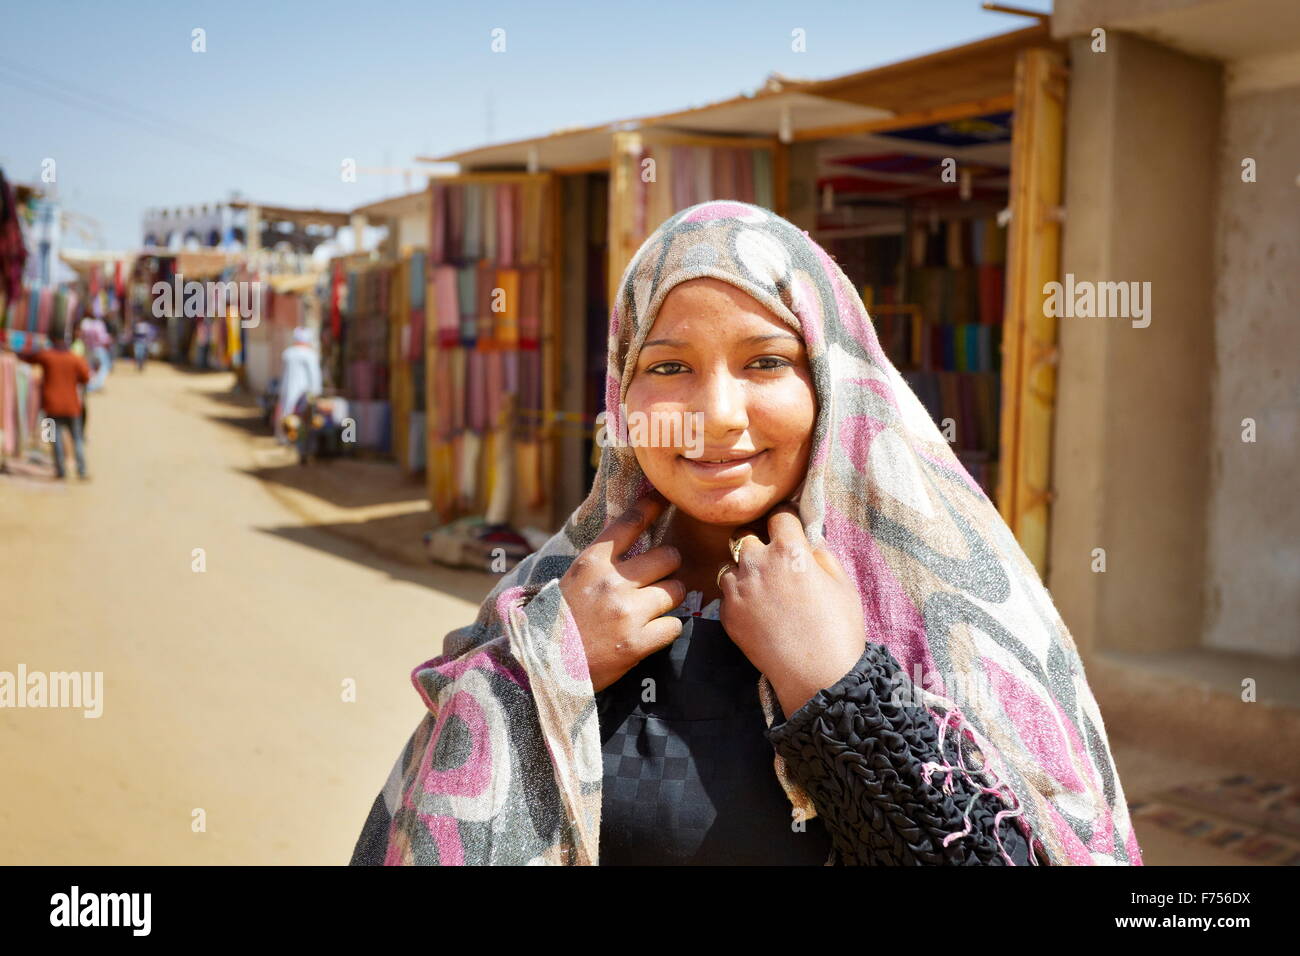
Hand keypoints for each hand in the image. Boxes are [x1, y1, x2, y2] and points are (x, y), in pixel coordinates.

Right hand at [559, 491, 685, 692]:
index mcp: (592, 562)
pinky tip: (650, 634)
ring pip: (676, 590)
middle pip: (668, 556)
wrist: (542, 667)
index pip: (630, 523)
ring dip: (670, 600)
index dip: (651, 506)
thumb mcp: (574, 580)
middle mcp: (612, 582)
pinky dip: (667, 630)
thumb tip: (632, 537)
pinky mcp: (637, 642)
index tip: (665, 498)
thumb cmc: (559, 621)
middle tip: (660, 578)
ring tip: (652, 610)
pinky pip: (675, 625)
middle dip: (669, 567)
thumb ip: (602, 562)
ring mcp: (626, 612)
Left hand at [719, 504, 866, 718]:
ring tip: (763, 590)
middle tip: (773, 562)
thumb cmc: (838, 630)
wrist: (817, 677)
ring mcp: (739, 588)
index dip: (786, 523)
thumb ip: (822, 555)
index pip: (779, 516)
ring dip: (744, 571)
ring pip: (731, 565)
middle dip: (759, 544)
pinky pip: (727, 593)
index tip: (789, 532)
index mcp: (790, 550)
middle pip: (746, 536)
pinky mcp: (727, 613)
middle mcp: (758, 562)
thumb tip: (809, 541)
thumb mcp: (843, 585)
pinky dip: (738, 597)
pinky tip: (757, 612)